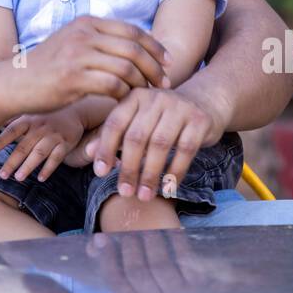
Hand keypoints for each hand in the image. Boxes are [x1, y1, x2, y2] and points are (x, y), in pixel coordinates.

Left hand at [0, 107, 85, 181]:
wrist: (75, 110)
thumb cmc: (47, 115)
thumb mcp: (31, 114)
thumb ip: (14, 121)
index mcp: (28, 120)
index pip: (12, 131)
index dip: (1, 141)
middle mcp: (40, 127)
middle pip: (24, 146)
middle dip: (12, 161)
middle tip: (2, 175)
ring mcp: (53, 135)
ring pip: (39, 152)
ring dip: (28, 166)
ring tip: (18, 178)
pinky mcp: (66, 143)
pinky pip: (56, 157)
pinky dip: (48, 168)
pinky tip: (41, 179)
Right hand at [14, 16, 169, 112]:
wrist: (13, 83)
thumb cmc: (45, 69)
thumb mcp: (71, 43)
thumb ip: (97, 41)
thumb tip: (132, 48)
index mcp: (86, 22)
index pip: (131, 30)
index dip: (154, 46)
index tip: (167, 62)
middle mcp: (83, 34)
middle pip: (134, 48)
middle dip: (155, 67)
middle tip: (165, 83)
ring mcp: (78, 54)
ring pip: (126, 67)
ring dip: (142, 84)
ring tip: (147, 95)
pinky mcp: (73, 78)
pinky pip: (113, 85)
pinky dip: (125, 95)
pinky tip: (126, 103)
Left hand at [85, 87, 224, 199]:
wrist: (204, 102)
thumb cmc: (162, 117)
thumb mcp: (137, 120)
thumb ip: (113, 134)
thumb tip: (89, 153)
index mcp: (135, 96)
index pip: (115, 123)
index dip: (105, 149)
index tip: (100, 173)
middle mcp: (156, 98)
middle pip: (136, 136)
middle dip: (128, 168)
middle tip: (124, 192)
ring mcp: (179, 107)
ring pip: (159, 144)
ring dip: (150, 174)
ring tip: (144, 196)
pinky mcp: (199, 120)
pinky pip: (185, 150)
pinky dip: (175, 172)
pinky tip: (168, 188)